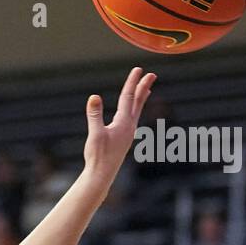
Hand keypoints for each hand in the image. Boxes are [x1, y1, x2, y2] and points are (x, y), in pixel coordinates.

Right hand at [82, 66, 156, 183]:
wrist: (102, 174)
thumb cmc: (98, 155)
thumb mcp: (94, 133)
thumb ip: (94, 114)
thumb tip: (94, 97)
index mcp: (123, 123)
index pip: (128, 97)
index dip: (132, 82)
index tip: (138, 70)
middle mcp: (129, 126)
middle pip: (138, 102)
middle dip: (143, 87)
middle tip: (152, 74)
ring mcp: (128, 133)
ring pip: (137, 110)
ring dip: (142, 98)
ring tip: (147, 89)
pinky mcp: (124, 138)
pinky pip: (132, 118)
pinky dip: (135, 110)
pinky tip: (132, 112)